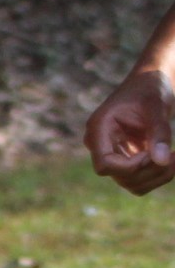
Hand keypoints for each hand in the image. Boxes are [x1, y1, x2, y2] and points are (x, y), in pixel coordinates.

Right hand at [86, 71, 174, 195]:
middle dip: (151, 171)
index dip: (131, 166)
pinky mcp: (127, 159)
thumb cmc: (150, 89)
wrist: (151, 83)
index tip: (153, 152)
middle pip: (120, 177)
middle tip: (174, 154)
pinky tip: (173, 160)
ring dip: (158, 177)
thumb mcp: (156, 106)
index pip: (105, 164)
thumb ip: (159, 132)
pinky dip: (159, 175)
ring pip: (132, 184)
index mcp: (99, 129)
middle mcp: (101, 145)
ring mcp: (113, 153)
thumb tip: (162, 161)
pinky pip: (141, 180)